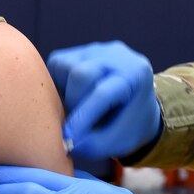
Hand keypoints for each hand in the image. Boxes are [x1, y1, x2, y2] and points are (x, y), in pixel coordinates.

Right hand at [47, 42, 160, 162]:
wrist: (133, 105)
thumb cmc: (128, 125)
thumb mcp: (119, 142)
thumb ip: (95, 145)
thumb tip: (66, 142)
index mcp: (136, 74)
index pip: (103, 92)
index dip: (84, 116)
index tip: (69, 136)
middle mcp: (117, 54)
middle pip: (80, 74)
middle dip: (74, 102)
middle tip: (78, 121)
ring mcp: (96, 49)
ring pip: (65, 66)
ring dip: (66, 93)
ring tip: (78, 107)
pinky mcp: (78, 50)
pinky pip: (57, 64)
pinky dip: (59, 83)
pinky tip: (72, 94)